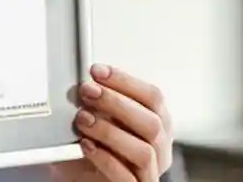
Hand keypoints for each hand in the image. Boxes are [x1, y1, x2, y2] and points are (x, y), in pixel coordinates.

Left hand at [49, 63, 173, 181]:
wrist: (86, 180)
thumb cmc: (97, 150)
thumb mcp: (101, 121)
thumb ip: (100, 104)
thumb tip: (86, 82)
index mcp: (157, 126)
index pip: (154, 98)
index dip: (126, 81)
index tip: (98, 71)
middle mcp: (159, 150)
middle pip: (152, 123)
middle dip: (117, 102)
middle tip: (88, 91)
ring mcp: (149, 173)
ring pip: (144, 151)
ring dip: (110, 131)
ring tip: (83, 120)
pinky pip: (126, 178)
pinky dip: (105, 159)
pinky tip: (86, 146)